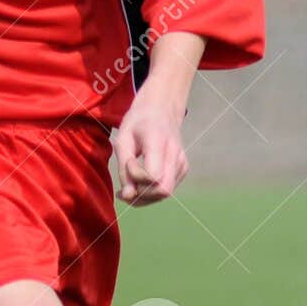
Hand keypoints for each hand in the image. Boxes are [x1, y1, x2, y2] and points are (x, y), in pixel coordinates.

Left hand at [112, 84, 188, 205]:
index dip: (135, 176)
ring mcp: (182, 162)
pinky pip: (167, 189)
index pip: (153, 176)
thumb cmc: (138, 122)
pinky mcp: (183, 169)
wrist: (161, 109)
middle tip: (124, 188)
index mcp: (159, 142)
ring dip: (144, 196)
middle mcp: (175, 154)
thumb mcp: (123, 139)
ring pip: (165, 193)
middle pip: (163, 190)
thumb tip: (128, 196)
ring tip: (129, 185)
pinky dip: (151, 191)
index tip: (127, 162)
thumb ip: (123, 169)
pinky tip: (140, 181)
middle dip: (141, 195)